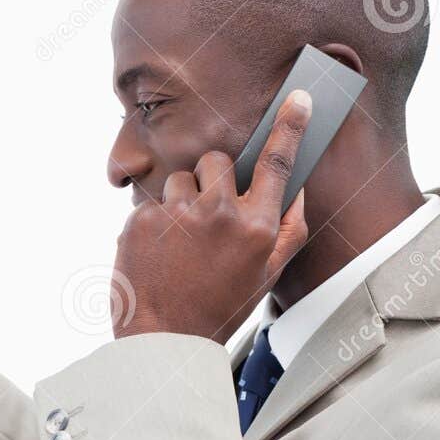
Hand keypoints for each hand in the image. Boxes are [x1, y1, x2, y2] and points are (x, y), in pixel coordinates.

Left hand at [110, 90, 312, 341]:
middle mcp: (218, 214)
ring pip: (180, 179)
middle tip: (208, 218)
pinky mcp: (140, 220)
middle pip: (217, 161)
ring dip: (181, 202)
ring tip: (180, 245)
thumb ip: (288, 230)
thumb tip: (297, 188)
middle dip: (213, 179)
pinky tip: (158, 255)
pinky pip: (151, 203)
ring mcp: (176, 215)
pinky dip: (154, 223)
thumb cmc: (219, 308)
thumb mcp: (266, 276)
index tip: (298, 98)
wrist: (164, 341)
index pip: (277, 163)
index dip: (289, 127)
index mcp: (256, 227)